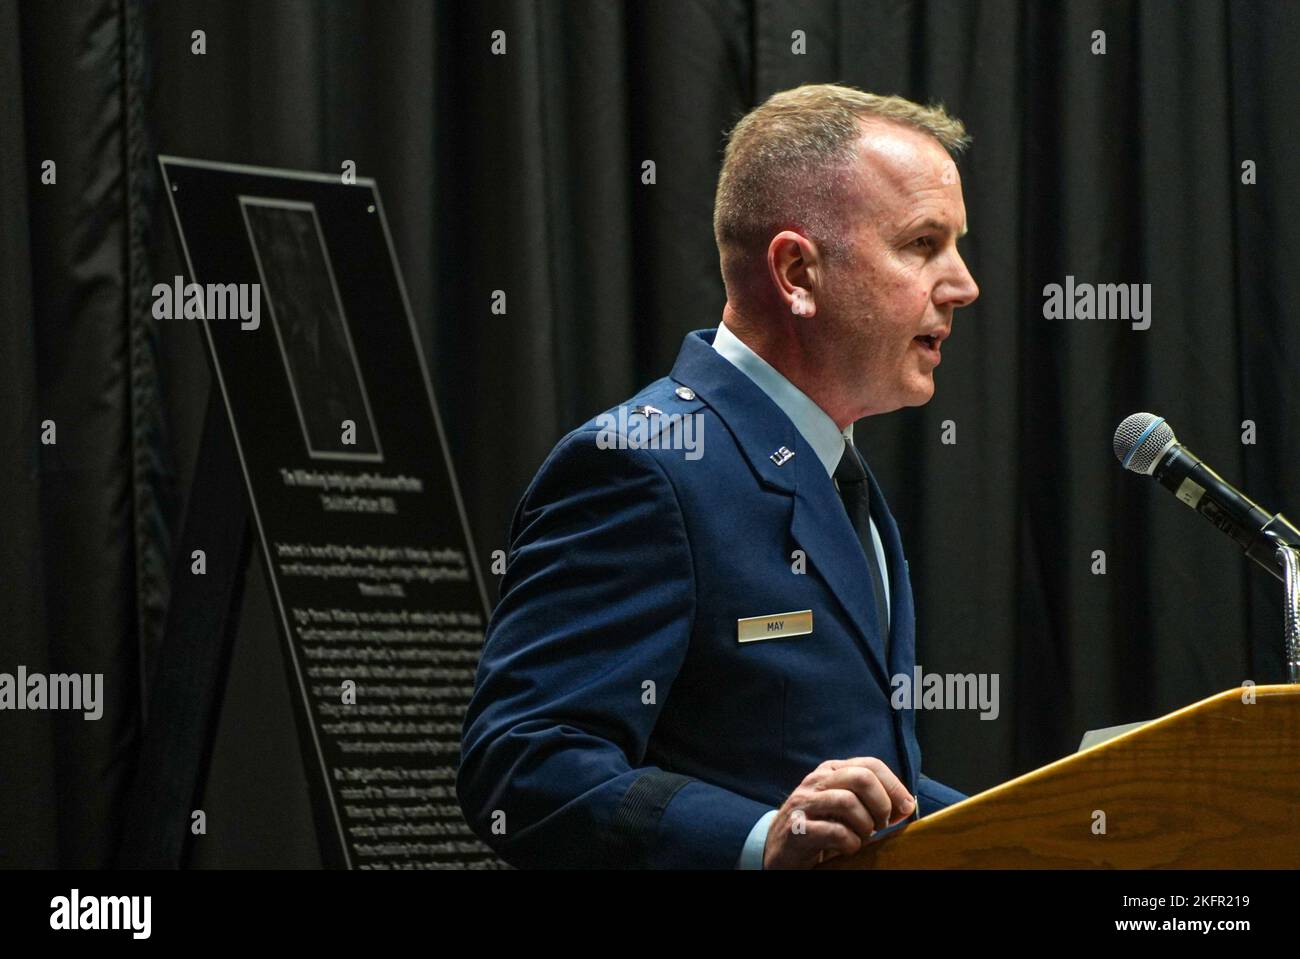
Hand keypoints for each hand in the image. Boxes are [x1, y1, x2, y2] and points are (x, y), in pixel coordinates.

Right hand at [763, 757, 914, 868]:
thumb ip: (869, 800)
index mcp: (830, 771)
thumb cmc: (818, 828)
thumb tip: (906, 805)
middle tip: (880, 825)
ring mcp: (804, 804)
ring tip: (862, 838)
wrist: (778, 851)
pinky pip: (835, 831)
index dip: (894, 786)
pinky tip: (848, 848)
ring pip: (848, 802)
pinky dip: (850, 843)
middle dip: (881, 805)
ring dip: (865, 825)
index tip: (905, 808)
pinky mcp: (797, 829)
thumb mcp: (842, 807)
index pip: (870, 764)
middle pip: (862, 778)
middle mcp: (816, 781)